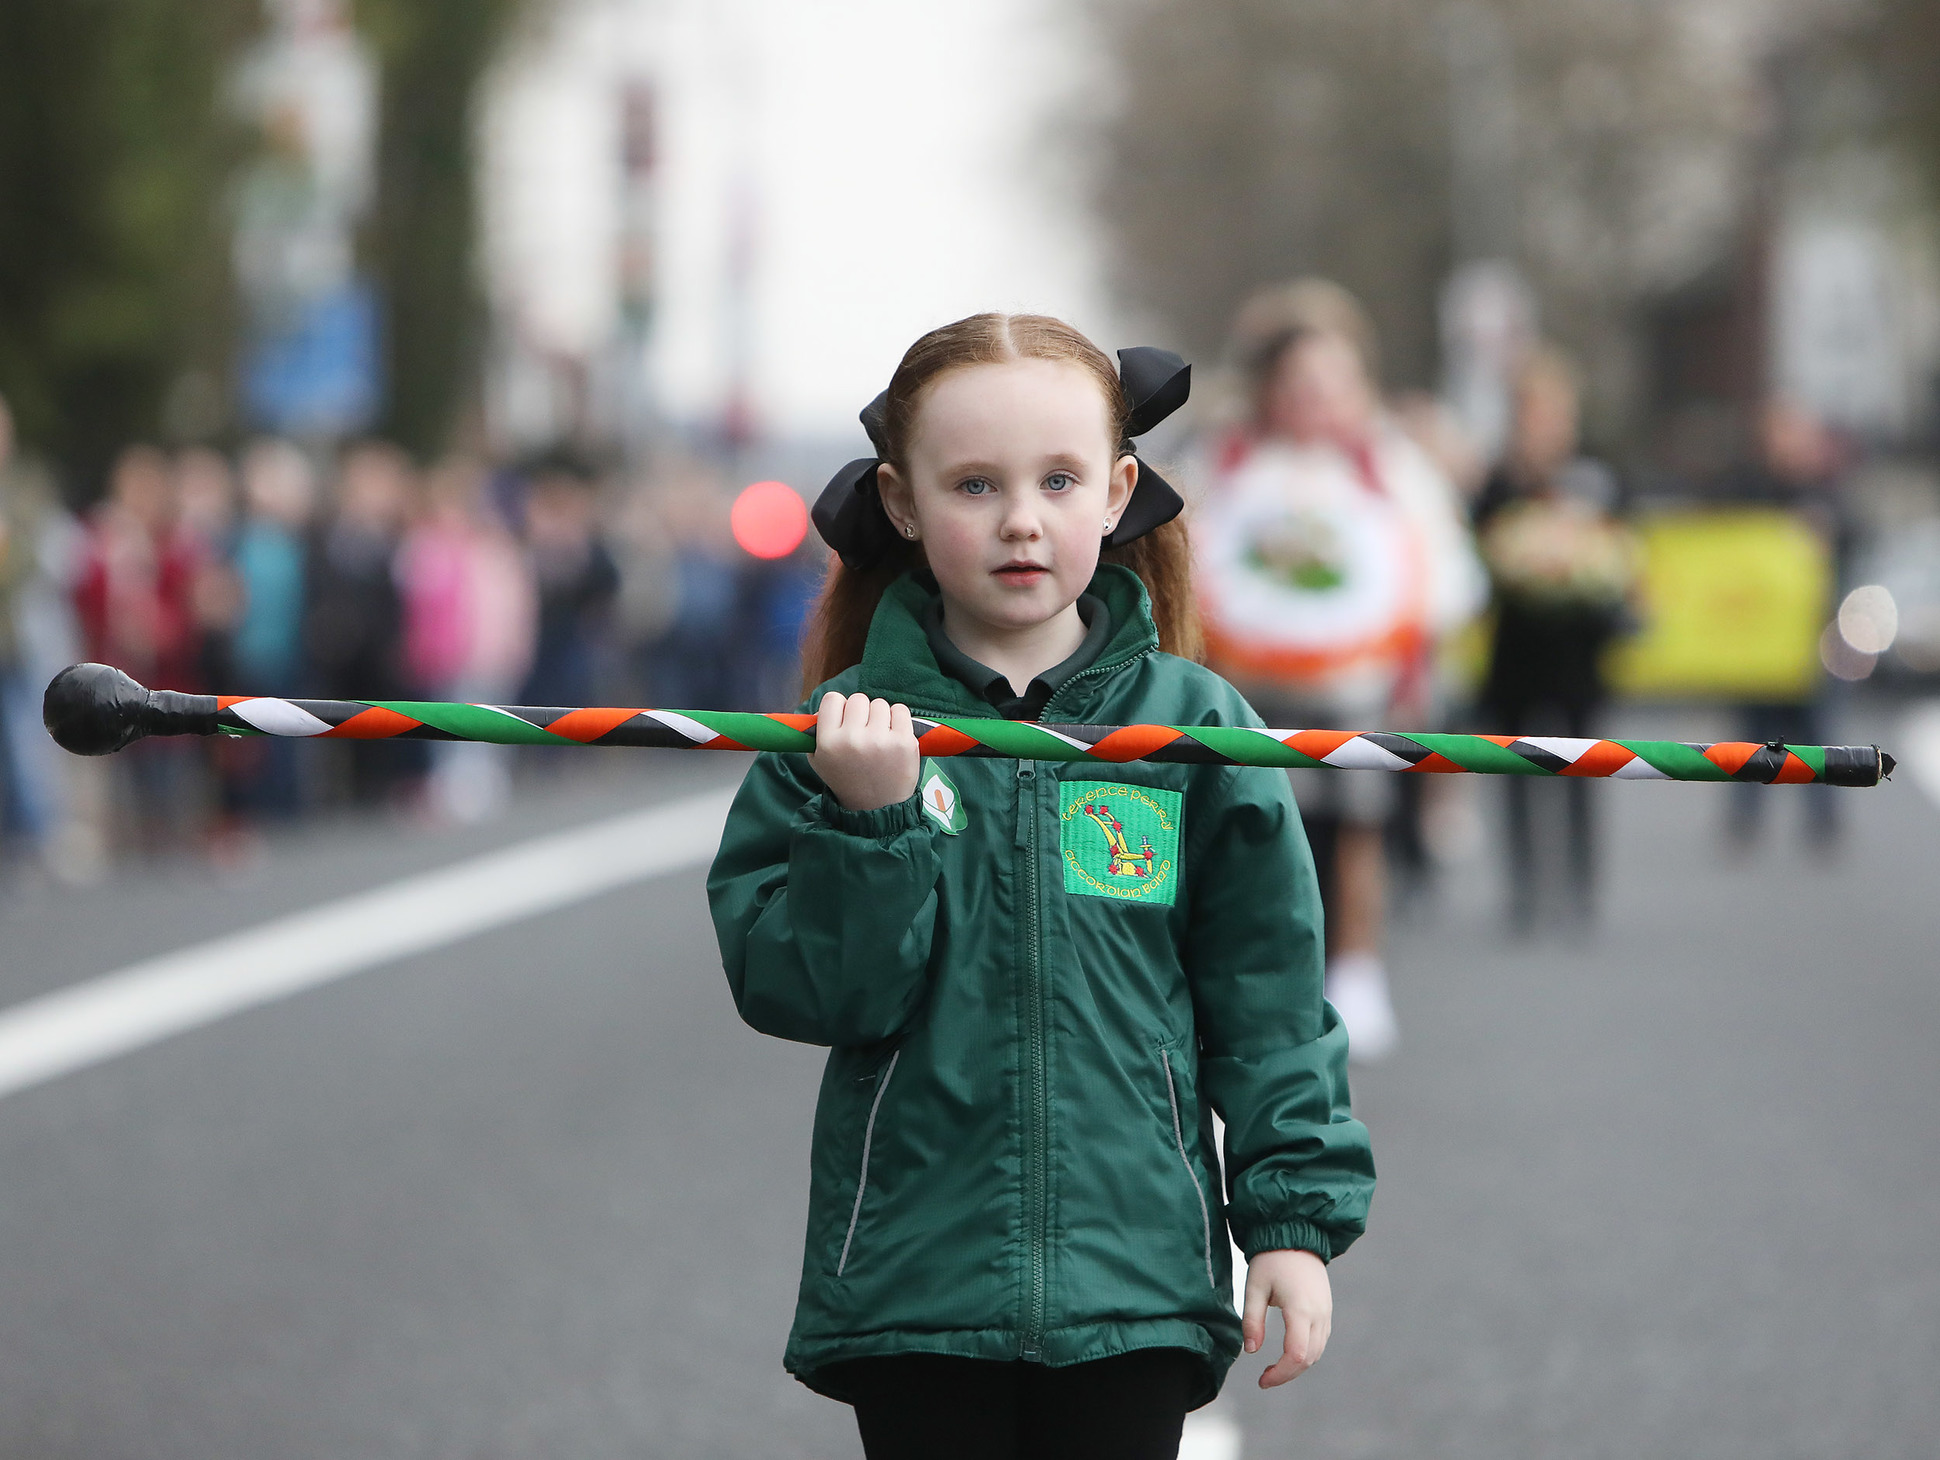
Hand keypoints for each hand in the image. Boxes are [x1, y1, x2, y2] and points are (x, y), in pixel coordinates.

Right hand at [810, 692, 919, 812]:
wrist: (876, 808)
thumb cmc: (846, 779)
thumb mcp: (819, 760)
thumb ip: (817, 730)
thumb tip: (830, 705)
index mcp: (828, 742)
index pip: (832, 699)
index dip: (840, 707)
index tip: (846, 720)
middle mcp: (852, 739)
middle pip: (858, 699)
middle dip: (862, 713)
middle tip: (864, 731)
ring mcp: (880, 740)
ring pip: (880, 704)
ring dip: (880, 717)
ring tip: (879, 737)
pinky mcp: (904, 742)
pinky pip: (901, 710)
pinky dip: (898, 719)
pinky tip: (893, 735)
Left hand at [1242, 1248, 1331, 1387]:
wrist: (1296, 1234)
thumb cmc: (1271, 1259)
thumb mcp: (1254, 1287)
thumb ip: (1252, 1320)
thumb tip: (1250, 1351)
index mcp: (1301, 1309)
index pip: (1296, 1355)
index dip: (1280, 1374)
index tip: (1261, 1380)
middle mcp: (1319, 1314)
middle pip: (1309, 1359)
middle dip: (1287, 1374)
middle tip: (1264, 1379)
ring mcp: (1326, 1312)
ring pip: (1317, 1352)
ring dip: (1297, 1366)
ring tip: (1273, 1369)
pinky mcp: (1326, 1310)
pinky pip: (1321, 1341)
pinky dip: (1306, 1354)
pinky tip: (1287, 1354)